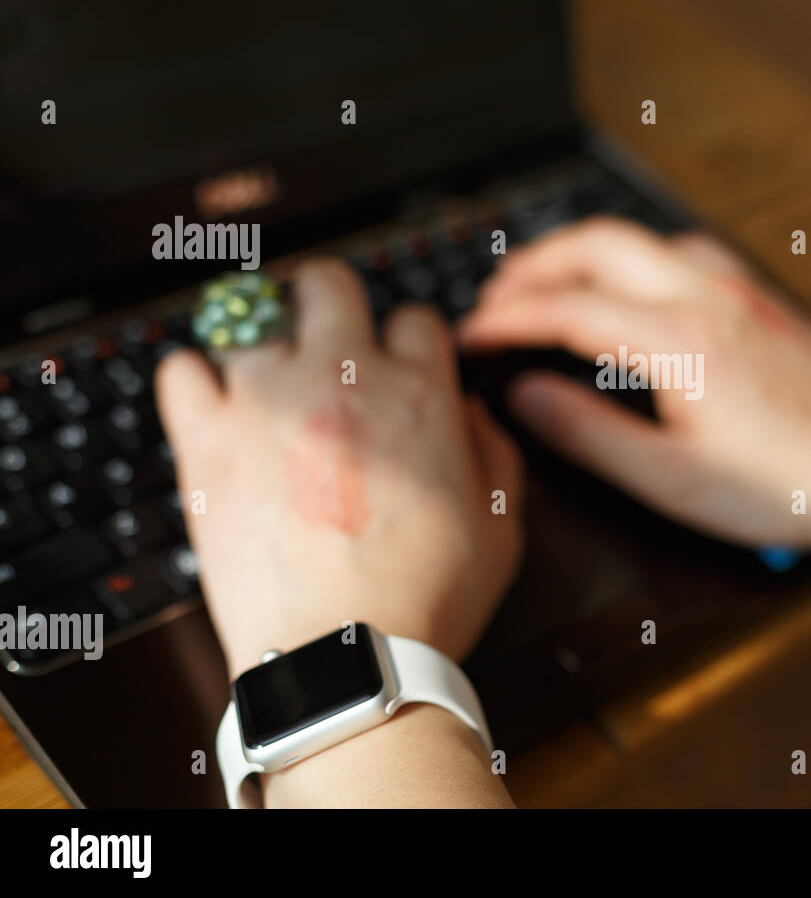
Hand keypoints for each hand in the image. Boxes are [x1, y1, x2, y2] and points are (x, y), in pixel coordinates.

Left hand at [155, 260, 521, 674]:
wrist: (347, 653)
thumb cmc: (427, 597)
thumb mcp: (504, 525)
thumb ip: (494, 450)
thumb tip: (472, 412)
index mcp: (420, 392)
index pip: (414, 316)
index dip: (408, 343)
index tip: (399, 370)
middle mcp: (344, 377)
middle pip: (328, 283)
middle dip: (332, 305)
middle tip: (327, 345)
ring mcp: (270, 400)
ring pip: (251, 317)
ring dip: (264, 346)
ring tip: (269, 388)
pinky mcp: (210, 439)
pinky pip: (181, 369)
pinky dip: (195, 379)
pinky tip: (213, 405)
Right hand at [458, 217, 810, 553]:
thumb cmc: (785, 485)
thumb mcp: (671, 481)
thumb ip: (588, 434)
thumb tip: (528, 396)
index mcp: (679, 342)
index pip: (567, 307)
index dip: (508, 319)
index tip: (474, 336)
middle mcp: (709, 298)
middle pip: (598, 242)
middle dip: (534, 262)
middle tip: (497, 298)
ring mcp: (740, 290)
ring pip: (642, 238)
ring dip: (585, 253)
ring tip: (551, 287)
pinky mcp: (761, 298)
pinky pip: (684, 251)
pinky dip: (636, 259)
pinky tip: (632, 289)